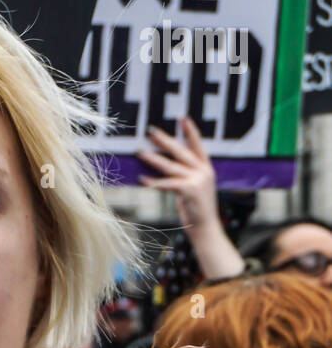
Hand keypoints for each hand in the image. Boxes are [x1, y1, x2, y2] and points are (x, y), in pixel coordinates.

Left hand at [136, 117, 243, 280]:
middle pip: (181, 151)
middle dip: (165, 140)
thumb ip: (186, 176)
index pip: (198, 145)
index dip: (191, 131)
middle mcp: (204, 171)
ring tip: (141, 152)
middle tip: (151, 131)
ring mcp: (198, 180)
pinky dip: (154, 182)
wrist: (206, 230)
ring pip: (171, 166)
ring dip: (154, 159)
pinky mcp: (189, 191)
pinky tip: (143, 180)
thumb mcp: (195, 189)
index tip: (182, 118)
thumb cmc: (197, 211)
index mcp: (207, 169)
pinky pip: (168, 184)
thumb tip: (168, 167)